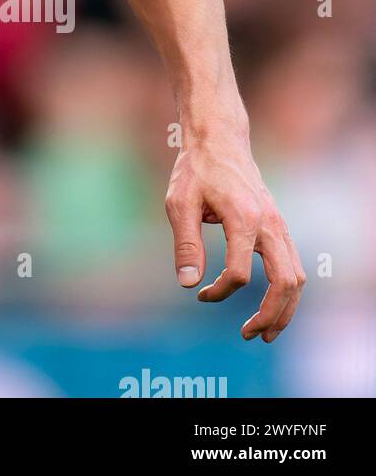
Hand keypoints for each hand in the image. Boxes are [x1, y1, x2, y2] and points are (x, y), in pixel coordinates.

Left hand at [165, 132, 304, 342]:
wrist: (220, 141)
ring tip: (265, 331)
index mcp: (244, 218)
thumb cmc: (195, 170)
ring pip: (296, 278)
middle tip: (249, 335)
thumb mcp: (179, 203)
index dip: (219, 291)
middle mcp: (269, 224)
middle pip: (285, 283)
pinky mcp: (279, 226)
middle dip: (271, 316)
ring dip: (285, 309)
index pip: (239, 273)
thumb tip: (188, 284)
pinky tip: (271, 303)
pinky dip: (287, 291)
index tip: (200, 294)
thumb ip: (186, 243)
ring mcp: (279, 225)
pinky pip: (293, 265)